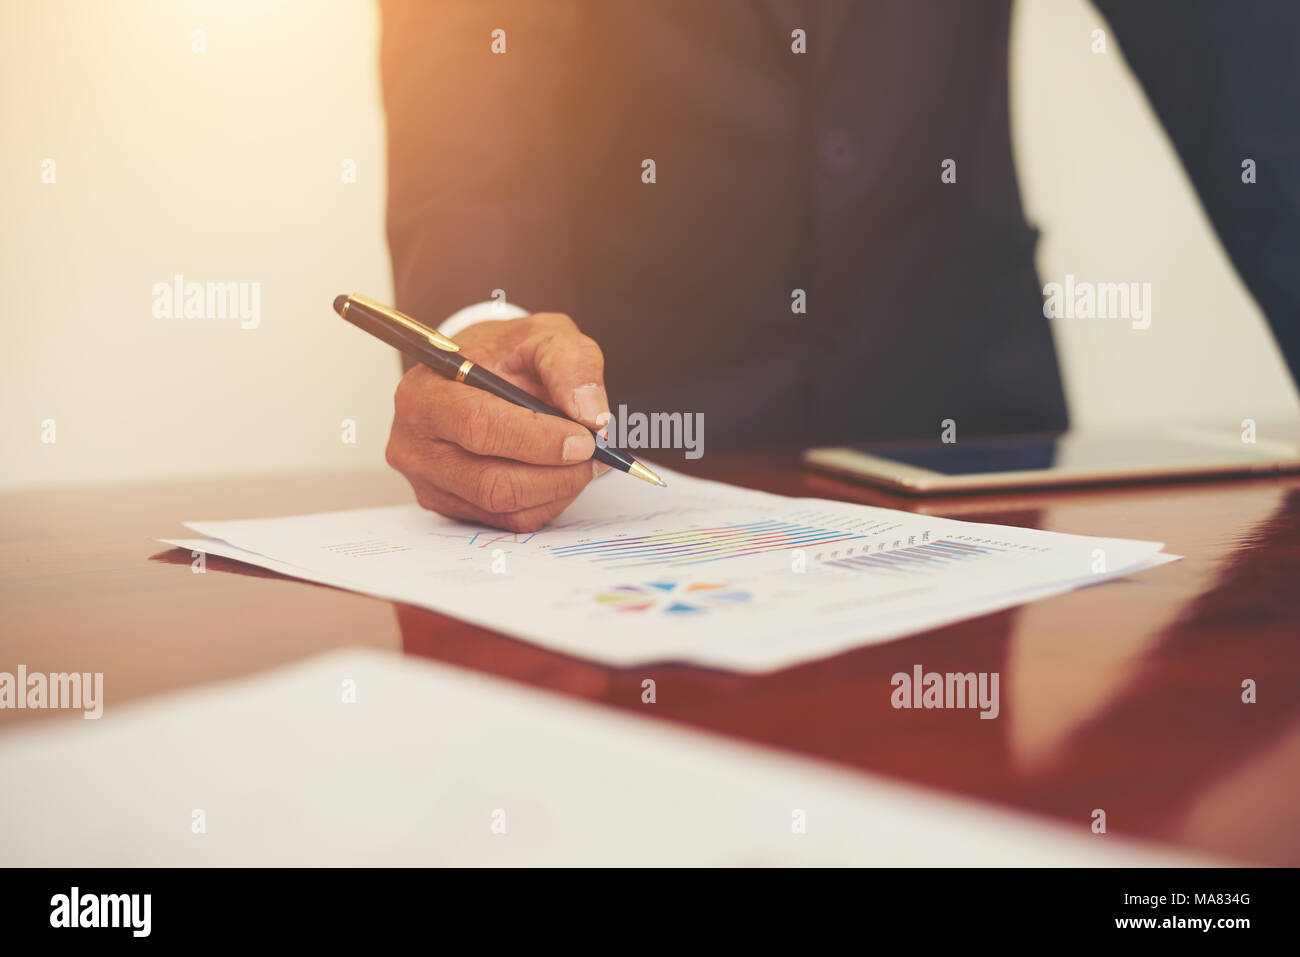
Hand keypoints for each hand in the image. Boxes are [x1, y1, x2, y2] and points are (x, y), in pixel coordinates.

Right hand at [386, 312, 610, 531]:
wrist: (478, 372)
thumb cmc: (506, 355)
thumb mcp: (542, 336)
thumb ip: (570, 363)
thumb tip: (592, 415)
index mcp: (425, 395)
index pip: (479, 427)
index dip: (538, 439)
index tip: (584, 438)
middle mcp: (416, 445)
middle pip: (491, 481)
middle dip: (555, 474)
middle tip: (594, 456)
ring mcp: (428, 482)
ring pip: (503, 507)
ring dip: (557, 489)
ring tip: (584, 462)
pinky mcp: (450, 507)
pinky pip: (507, 521)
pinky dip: (546, 502)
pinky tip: (561, 474)